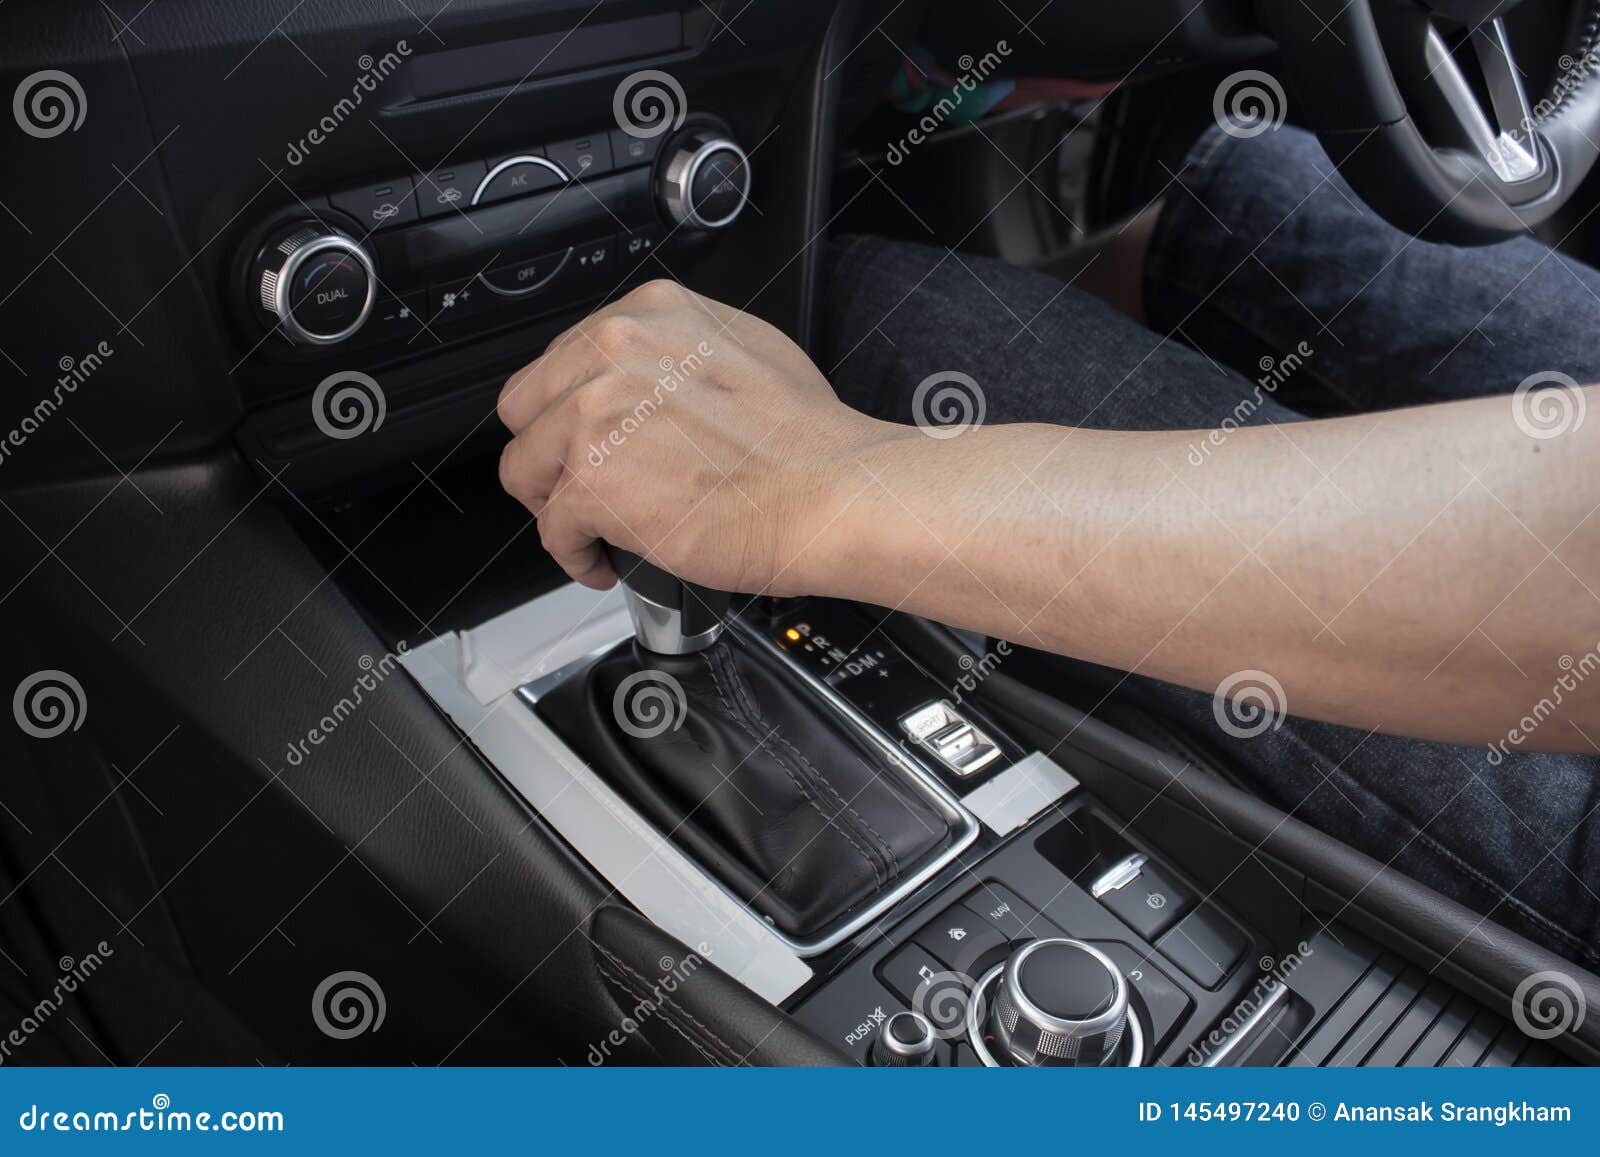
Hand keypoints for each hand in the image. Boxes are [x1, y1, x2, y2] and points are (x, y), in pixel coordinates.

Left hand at [497, 279, 893, 592]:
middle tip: (579, 485)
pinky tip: (606, 560)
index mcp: (647, 316)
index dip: (569, 410)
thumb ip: (675, 354)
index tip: (585, 440)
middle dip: (549, 453)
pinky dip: (574, 554)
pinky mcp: (591, 482)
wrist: (828, 494)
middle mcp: (613, 353)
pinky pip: (551, 528)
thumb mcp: (743, 348)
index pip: (563, 359)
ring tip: (595, 528)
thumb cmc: (805, 440)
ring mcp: (593, 416)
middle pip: (527, 408)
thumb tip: (647, 381)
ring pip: (525, 469)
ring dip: (556, 505)